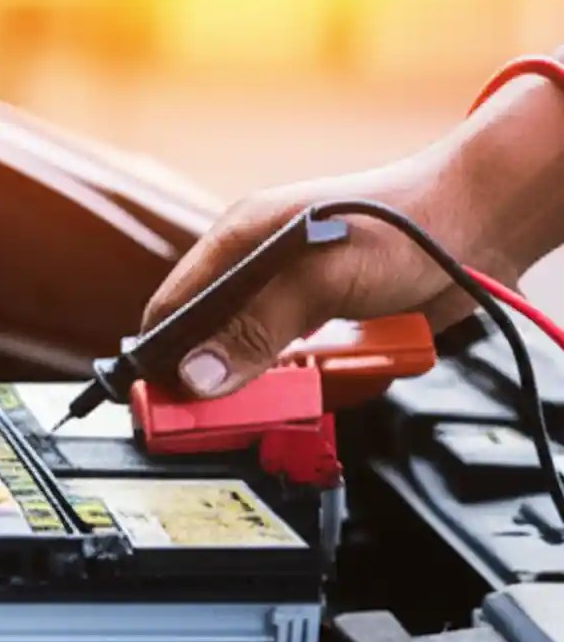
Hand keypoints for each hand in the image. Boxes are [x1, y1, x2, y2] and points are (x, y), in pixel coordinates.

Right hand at [141, 151, 519, 398]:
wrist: (480, 225)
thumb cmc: (404, 226)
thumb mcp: (321, 280)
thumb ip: (257, 329)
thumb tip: (197, 376)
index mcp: (238, 239)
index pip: (174, 307)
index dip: (161, 356)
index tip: (160, 402)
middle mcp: (255, 268)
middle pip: (208, 340)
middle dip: (216, 380)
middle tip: (222, 416)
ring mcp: (289, 295)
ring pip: (252, 358)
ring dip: (269, 382)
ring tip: (289, 392)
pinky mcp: (323, 319)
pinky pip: (296, 364)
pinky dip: (307, 380)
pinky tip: (326, 380)